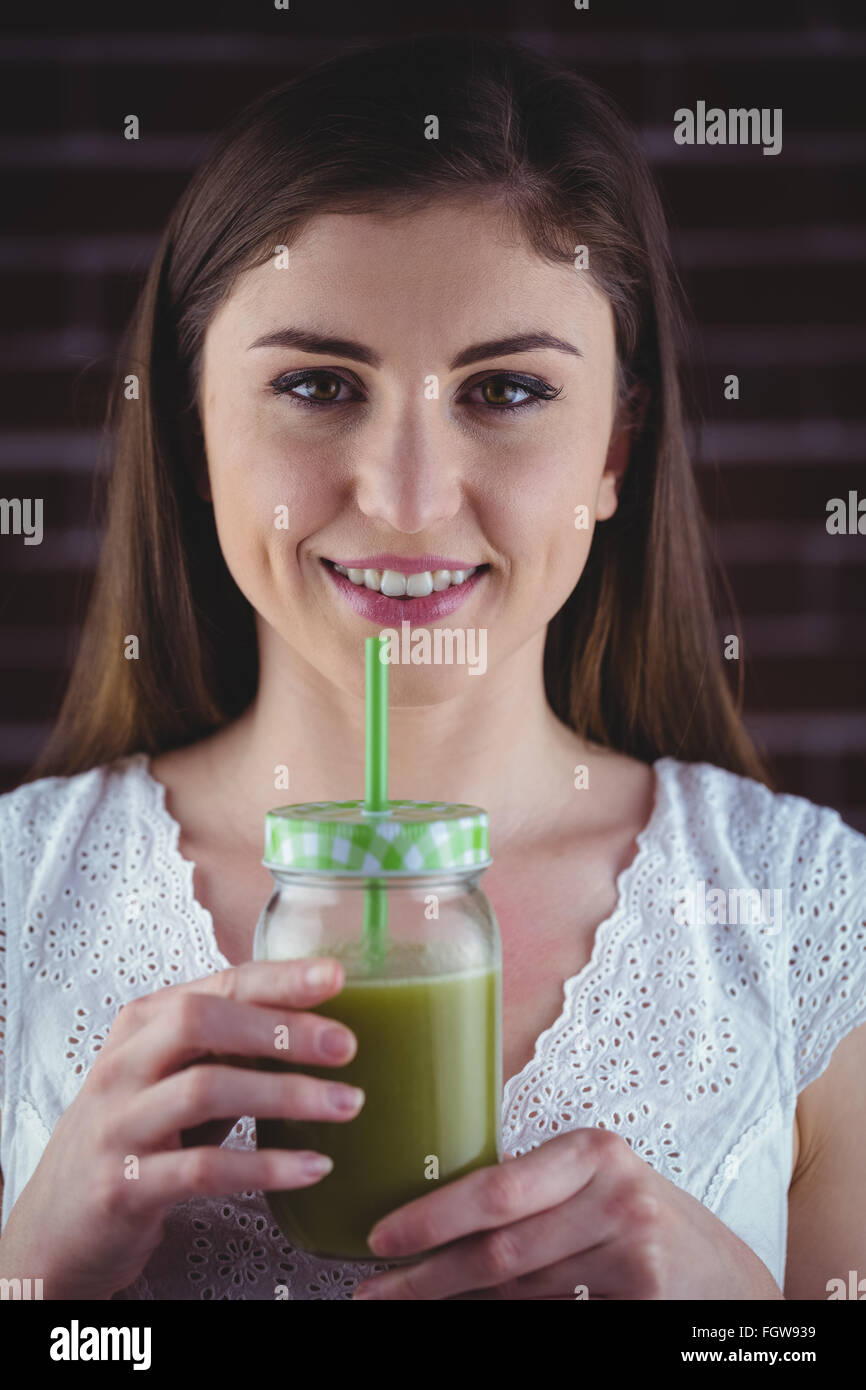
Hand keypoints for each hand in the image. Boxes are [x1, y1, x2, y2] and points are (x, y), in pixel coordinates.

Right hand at [0, 957, 362, 1299]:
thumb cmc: (134, 1134)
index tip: (335, 975)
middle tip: (346, 1044)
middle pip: (203, 1022)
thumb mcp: (170, 1075)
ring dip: (285, 1095)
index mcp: (143, 1024)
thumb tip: (319, 1020)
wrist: (59, 1221)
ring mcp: (120, 1124)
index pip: (218, 984)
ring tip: (346, 1104)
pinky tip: (311, 1166)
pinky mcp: (125, 1185)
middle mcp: (125, 1065)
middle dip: (280, 1029)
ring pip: (206, 1090)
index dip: (278, 979)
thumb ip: (225, 1045)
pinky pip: (203, 1169)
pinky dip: (264, 1166)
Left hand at [351, 1128, 783, 1299]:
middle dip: (427, 1278)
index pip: (497, 1188)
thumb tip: (438, 1216)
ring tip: (411, 1303)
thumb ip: (538, 1192)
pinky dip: (508, 1323)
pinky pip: (553, 1320)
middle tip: (374, 1291)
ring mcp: (633, 1258)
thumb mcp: (600, 1186)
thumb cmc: (647, 1225)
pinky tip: (478, 1318)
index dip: (432, 1218)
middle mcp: (617, 1199)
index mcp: (594, 1152)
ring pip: (519, 1295)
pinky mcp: (643, 1306)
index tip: (380, 1238)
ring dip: (459, 1305)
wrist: (733, 1282)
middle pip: (500, 1252)